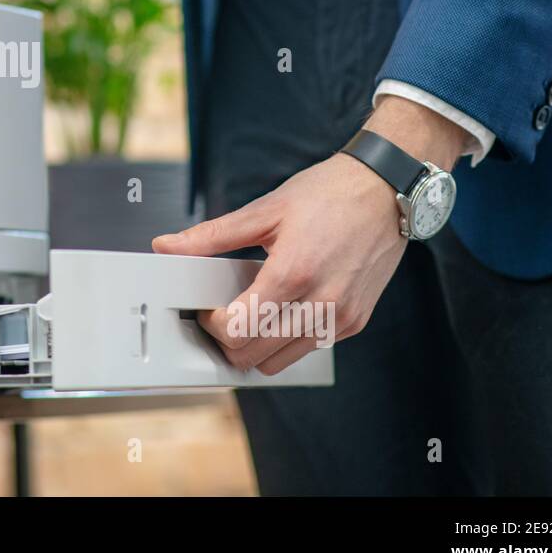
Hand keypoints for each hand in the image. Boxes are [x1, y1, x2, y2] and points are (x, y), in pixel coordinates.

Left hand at [153, 97, 466, 374]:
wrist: (386, 190)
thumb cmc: (328, 195)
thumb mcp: (265, 209)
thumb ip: (211, 236)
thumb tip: (165, 246)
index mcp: (293, 273)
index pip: (238, 330)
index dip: (212, 325)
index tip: (207, 308)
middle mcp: (322, 303)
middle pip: (254, 356)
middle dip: (228, 340)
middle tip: (222, 312)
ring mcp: (342, 317)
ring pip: (280, 362)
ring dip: (257, 346)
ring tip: (251, 312)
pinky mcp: (356, 321)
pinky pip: (308, 349)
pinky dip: (286, 340)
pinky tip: (281, 309)